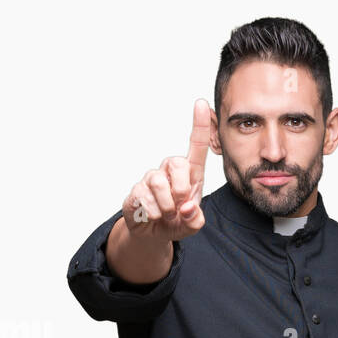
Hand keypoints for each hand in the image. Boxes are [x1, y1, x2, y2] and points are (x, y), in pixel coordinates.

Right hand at [121, 99, 211, 241]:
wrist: (153, 234)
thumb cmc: (177, 220)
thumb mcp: (192, 224)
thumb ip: (196, 219)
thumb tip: (187, 207)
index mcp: (190, 174)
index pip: (196, 146)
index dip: (199, 125)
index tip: (201, 103)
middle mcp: (170, 170)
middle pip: (178, 163)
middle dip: (182, 189)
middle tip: (181, 207)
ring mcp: (151, 178)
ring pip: (159, 183)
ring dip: (166, 207)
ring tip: (167, 215)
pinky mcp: (136, 190)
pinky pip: (145, 199)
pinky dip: (153, 214)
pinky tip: (153, 216)